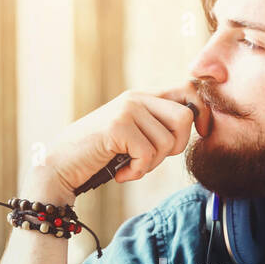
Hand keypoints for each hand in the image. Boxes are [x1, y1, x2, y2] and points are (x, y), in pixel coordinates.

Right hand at [40, 84, 209, 194]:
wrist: (61, 166)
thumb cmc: (100, 157)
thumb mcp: (134, 136)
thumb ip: (159, 127)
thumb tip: (197, 124)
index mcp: (143, 97)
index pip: (188, 91)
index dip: (203, 112)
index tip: (204, 132)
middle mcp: (136, 98)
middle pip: (184, 118)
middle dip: (176, 147)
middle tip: (151, 159)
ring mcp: (127, 110)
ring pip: (167, 143)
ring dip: (151, 165)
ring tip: (129, 166)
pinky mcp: (118, 126)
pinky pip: (148, 155)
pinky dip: (137, 172)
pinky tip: (121, 172)